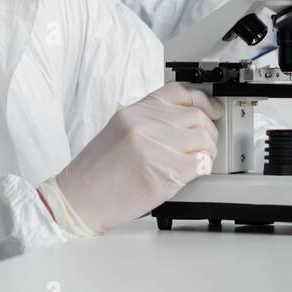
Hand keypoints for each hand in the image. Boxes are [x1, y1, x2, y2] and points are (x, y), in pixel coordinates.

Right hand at [53, 83, 221, 233]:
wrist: (79, 198)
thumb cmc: (96, 171)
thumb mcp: (119, 130)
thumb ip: (150, 120)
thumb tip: (183, 121)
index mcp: (135, 111)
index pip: (180, 92)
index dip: (203, 99)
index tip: (213, 108)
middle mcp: (146, 124)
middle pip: (197, 116)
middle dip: (209, 130)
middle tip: (208, 142)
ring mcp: (156, 148)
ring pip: (204, 140)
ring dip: (209, 151)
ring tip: (200, 160)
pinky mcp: (165, 173)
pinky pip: (199, 165)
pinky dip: (202, 169)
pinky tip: (192, 173)